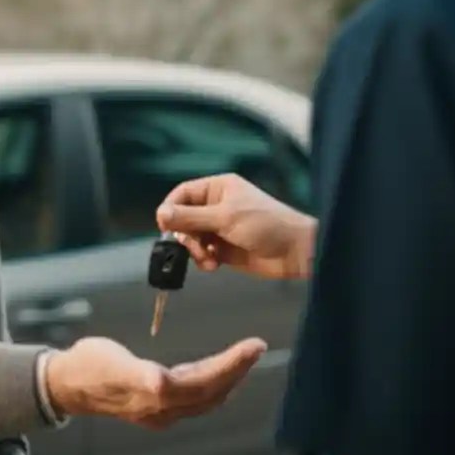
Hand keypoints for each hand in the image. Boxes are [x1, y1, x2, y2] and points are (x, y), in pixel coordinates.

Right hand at [44, 336, 266, 429]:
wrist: (66, 382)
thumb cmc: (87, 367)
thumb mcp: (111, 363)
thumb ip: (137, 374)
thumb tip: (159, 383)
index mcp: (156, 396)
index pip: (205, 383)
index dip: (232, 366)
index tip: (253, 346)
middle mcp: (163, 409)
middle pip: (211, 392)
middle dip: (237, 370)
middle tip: (256, 346)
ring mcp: (160, 410)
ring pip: (205, 397)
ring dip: (228, 378)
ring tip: (244, 357)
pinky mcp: (156, 404)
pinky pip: (194, 396)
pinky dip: (211, 382)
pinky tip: (213, 370)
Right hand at [155, 173, 316, 278]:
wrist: (294, 252)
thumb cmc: (265, 225)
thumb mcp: (225, 217)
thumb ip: (191, 217)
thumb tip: (160, 213)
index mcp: (218, 188)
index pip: (182, 194)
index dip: (170, 208)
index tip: (164, 225)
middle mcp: (216, 206)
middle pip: (183, 218)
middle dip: (184, 234)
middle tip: (193, 246)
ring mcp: (220, 228)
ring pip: (191, 238)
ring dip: (194, 250)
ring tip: (207, 258)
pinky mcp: (224, 249)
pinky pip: (202, 254)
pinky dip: (203, 260)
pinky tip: (214, 265)